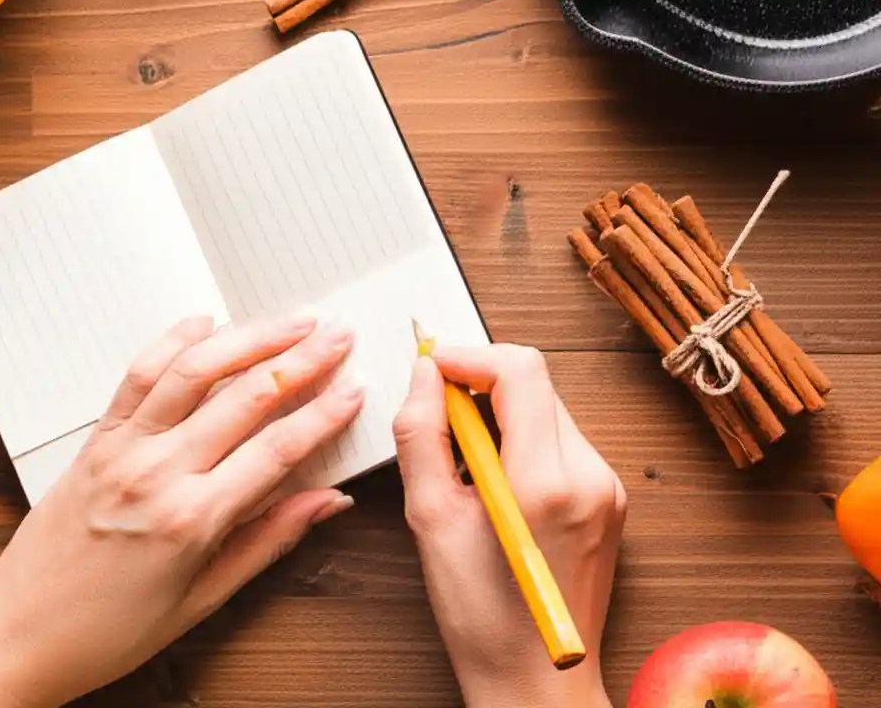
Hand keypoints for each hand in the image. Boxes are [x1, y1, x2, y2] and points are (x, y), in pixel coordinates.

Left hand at [0, 313, 362, 707]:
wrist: (17, 633)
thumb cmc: (105, 631)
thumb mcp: (201, 600)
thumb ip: (267, 541)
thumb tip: (325, 503)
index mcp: (191, 521)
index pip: (277, 449)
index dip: (324, 413)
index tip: (355, 387)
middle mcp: (156, 473)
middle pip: (244, 397)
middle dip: (300, 360)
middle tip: (337, 336)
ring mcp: (122, 449)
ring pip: (193, 371)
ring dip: (247, 337)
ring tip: (288, 320)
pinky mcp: (95, 440)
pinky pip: (137, 377)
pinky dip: (172, 342)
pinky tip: (203, 324)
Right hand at [393, 345, 626, 706]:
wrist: (537, 680)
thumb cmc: (481, 616)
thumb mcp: (429, 520)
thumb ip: (421, 435)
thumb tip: (422, 376)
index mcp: (546, 483)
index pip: (521, 371)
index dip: (469, 356)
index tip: (431, 366)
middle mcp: (590, 476)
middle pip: (536, 384)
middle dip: (481, 383)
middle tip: (438, 418)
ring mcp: (608, 487)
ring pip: (548, 410)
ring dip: (500, 415)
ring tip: (464, 465)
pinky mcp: (610, 498)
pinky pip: (560, 442)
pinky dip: (521, 442)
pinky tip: (495, 485)